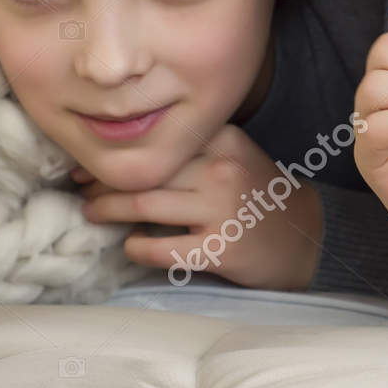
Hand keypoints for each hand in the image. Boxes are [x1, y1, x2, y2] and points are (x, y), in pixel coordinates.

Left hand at [72, 124, 324, 290]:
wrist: (307, 235)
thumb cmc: (259, 194)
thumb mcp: (235, 154)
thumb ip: (192, 148)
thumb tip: (126, 151)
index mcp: (223, 139)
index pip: (156, 140)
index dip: (115, 151)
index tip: (88, 158)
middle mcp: (221, 169)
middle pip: (143, 170)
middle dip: (101, 180)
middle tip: (79, 188)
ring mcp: (220, 210)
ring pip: (142, 205)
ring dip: (107, 210)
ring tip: (91, 213)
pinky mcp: (219, 248)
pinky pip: (159, 248)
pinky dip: (136, 247)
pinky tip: (130, 246)